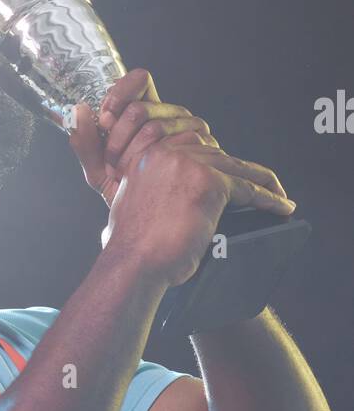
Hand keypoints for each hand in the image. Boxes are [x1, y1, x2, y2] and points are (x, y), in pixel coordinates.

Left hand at [68, 68, 218, 207]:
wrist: (159, 223)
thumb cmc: (130, 193)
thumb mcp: (100, 171)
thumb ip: (86, 144)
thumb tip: (78, 109)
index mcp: (150, 110)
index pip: (140, 80)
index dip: (119, 94)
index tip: (104, 120)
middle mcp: (173, 114)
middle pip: (138, 108)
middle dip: (116, 139)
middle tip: (112, 163)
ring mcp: (192, 128)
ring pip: (154, 128)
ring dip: (131, 157)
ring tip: (128, 177)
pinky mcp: (207, 148)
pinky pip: (174, 148)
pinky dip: (152, 166)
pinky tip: (148, 179)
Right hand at [102, 139, 295, 286]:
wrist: (131, 263)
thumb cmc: (130, 247)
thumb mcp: (131, 205)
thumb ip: (152, 190)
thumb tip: (174, 197)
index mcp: (147, 156)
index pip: (192, 147)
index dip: (217, 160)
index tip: (232, 171)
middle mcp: (166, 153)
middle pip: (216, 155)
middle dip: (241, 170)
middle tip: (262, 185)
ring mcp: (188, 166)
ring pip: (236, 168)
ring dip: (262, 182)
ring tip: (278, 195)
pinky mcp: (209, 183)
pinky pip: (247, 188)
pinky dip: (267, 199)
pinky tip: (280, 206)